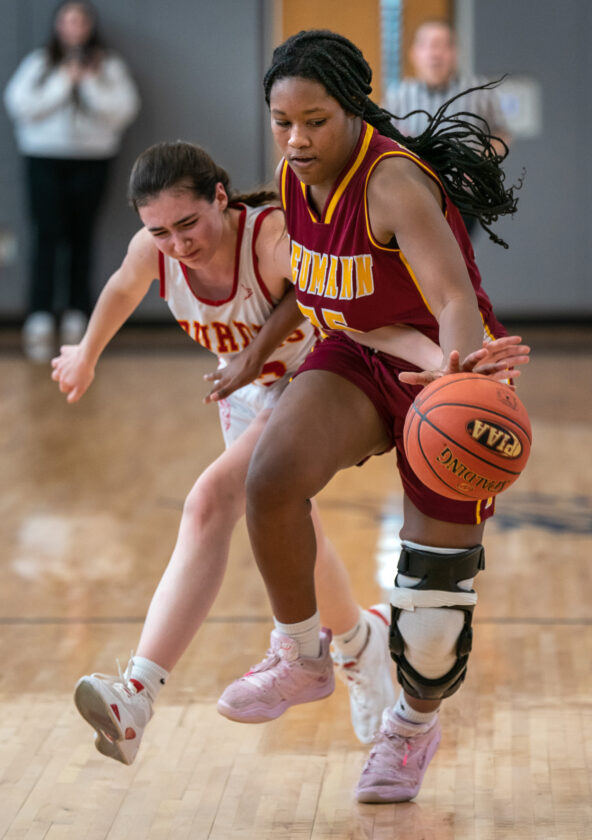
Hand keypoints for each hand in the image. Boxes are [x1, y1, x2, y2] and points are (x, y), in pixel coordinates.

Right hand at [51, 345, 94, 402]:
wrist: (86, 357)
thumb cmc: (85, 373)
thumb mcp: (81, 388)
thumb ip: (74, 396)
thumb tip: (69, 401)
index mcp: (63, 381)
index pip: (63, 388)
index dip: (69, 388)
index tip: (76, 386)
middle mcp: (60, 371)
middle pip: (55, 376)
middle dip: (61, 378)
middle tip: (71, 376)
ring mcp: (62, 361)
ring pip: (56, 364)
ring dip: (60, 366)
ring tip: (68, 366)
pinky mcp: (66, 351)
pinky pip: (63, 351)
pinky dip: (65, 353)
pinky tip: (70, 353)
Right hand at [203, 347, 263, 403]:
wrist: (255, 354)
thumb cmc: (248, 370)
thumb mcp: (237, 384)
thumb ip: (225, 391)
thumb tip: (212, 397)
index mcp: (227, 378)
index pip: (217, 388)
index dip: (211, 396)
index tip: (204, 401)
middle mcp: (228, 371)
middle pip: (217, 375)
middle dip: (211, 378)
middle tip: (204, 377)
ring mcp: (233, 364)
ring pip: (223, 368)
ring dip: (219, 369)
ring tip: (217, 367)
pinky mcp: (239, 358)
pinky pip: (232, 358)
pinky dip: (228, 357)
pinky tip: (228, 356)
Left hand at [399, 335, 529, 388]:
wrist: (457, 357)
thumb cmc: (444, 373)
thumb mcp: (430, 375)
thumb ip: (417, 377)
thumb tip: (399, 377)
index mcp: (457, 365)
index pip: (454, 361)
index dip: (453, 357)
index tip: (453, 351)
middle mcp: (472, 361)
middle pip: (478, 357)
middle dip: (485, 352)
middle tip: (488, 348)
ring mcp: (483, 361)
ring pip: (497, 356)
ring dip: (509, 355)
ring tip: (524, 353)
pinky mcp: (491, 363)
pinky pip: (505, 362)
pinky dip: (514, 360)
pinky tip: (527, 358)